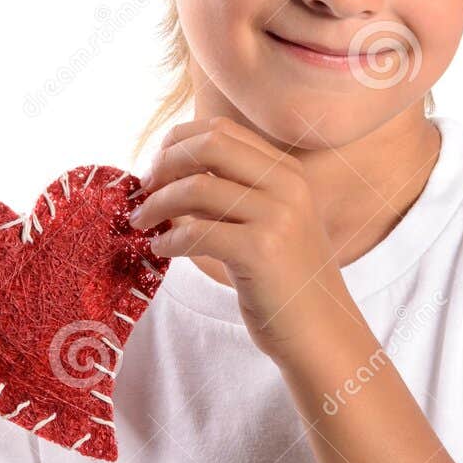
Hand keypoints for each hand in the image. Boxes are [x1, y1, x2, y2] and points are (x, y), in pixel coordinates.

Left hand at [127, 115, 349, 361]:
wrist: (321, 332)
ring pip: (197, 187)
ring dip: (157, 204)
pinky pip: (196, 233)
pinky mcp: (261, 251)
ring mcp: (277, 217)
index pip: (222, 130)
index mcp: (288, 172)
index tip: (156, 167)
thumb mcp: (269, 222)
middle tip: (144, 189)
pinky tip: (161, 250)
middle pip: (210, 145)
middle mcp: (287, 186)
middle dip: (165, 163)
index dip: (179, 141)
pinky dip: (168, 240)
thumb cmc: (284, 281)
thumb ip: (232, 193)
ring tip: (142, 222)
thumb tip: (166, 171)